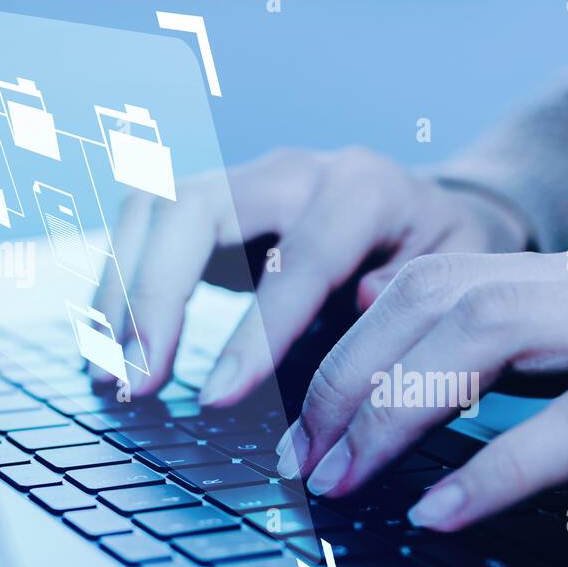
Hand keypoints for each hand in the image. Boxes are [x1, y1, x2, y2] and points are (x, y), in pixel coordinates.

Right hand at [89, 148, 529, 399]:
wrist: (427, 209)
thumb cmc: (442, 254)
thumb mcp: (457, 271)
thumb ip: (414, 293)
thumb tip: (357, 309)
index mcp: (363, 189)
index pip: (298, 258)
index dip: (254, 330)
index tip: (217, 396)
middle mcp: (294, 170)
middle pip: (194, 207)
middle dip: (155, 297)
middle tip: (138, 381)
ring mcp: (244, 177)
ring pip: (152, 206)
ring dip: (120, 291)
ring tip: (110, 373)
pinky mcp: (212, 200)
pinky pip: (144, 226)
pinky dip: (119, 285)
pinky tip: (111, 346)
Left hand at [277, 228, 567, 530]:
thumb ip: (554, 341)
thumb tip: (437, 356)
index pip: (448, 276)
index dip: (360, 341)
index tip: (312, 409)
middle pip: (448, 297)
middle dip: (355, 377)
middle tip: (307, 455)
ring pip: (495, 337)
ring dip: (402, 410)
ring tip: (349, 479)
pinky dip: (500, 464)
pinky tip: (448, 508)